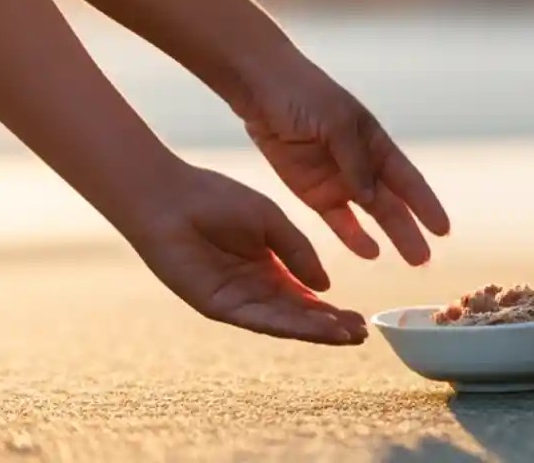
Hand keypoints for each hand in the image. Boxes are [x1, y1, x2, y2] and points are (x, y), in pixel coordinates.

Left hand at [123, 165, 366, 344]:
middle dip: (330, 326)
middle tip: (362, 334)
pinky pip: (259, 319)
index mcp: (266, 267)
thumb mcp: (272, 222)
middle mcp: (253, 289)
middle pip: (298, 315)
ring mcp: (235, 299)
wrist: (171, 196)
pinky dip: (290, 325)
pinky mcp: (217, 305)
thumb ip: (298, 252)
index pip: (304, 296)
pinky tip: (316, 328)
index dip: (331, 308)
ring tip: (349, 336)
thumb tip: (326, 286)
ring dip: (316, 331)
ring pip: (283, 322)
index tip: (360, 317)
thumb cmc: (215, 200)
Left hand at [230, 53, 449, 265]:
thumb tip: (371, 199)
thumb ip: (354, 160)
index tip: (443, 229)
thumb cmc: (304, 94)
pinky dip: (353, 236)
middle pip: (392, 204)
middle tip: (425, 259)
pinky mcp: (313, 191)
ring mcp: (338, 180)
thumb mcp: (335, 121)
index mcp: (375, 143)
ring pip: (371, 216)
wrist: (260, 88)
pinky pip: (338, 219)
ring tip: (410, 260)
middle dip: (410, 230)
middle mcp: (362, 165)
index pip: (408, 180)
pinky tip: (369, 252)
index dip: (426, 204)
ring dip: (389, 237)